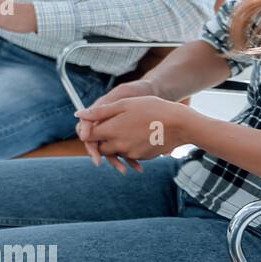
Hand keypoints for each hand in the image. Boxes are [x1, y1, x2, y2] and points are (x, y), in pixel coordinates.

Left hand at [74, 95, 194, 172]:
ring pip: (116, 151)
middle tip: (112, 126)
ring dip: (117, 143)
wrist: (181, 125)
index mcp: (112, 131)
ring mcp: (131, 153)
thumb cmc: (153, 109)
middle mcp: (119, 145)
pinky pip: (130, 154)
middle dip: (102, 139)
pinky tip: (141, 134)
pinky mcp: (142, 157)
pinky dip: (131, 147)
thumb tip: (79, 115)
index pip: (89, 136)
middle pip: (101, 147)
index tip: (94, 124)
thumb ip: (100, 111)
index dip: (88, 131)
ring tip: (130, 127)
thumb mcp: (125, 104)